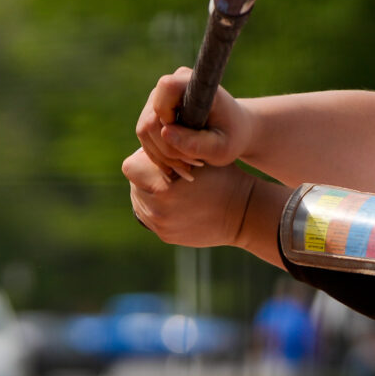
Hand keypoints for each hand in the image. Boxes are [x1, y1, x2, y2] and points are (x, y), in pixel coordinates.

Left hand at [123, 148, 258, 248]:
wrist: (243, 214)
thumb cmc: (223, 178)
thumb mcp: (199, 157)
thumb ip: (170, 150)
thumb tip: (146, 141)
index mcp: (164, 189)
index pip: (131, 167)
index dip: (144, 159)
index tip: (160, 157)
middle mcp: (158, 211)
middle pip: (134, 183)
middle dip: (147, 175)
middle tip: (168, 170)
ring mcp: (161, 226)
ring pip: (139, 200)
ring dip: (150, 191)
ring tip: (172, 185)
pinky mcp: (166, 235)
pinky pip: (149, 216)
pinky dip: (157, 207)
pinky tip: (176, 200)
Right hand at [135, 68, 254, 176]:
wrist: (233, 130)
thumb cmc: (232, 136)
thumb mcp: (222, 146)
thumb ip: (196, 142)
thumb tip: (164, 133)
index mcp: (193, 83)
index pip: (166, 89)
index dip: (169, 116)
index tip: (191, 136)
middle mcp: (170, 85)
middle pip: (151, 120)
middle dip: (169, 149)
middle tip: (194, 165)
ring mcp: (158, 98)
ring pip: (144, 130)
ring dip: (164, 155)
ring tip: (189, 166)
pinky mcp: (152, 112)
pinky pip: (145, 136)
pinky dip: (160, 155)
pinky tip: (180, 164)